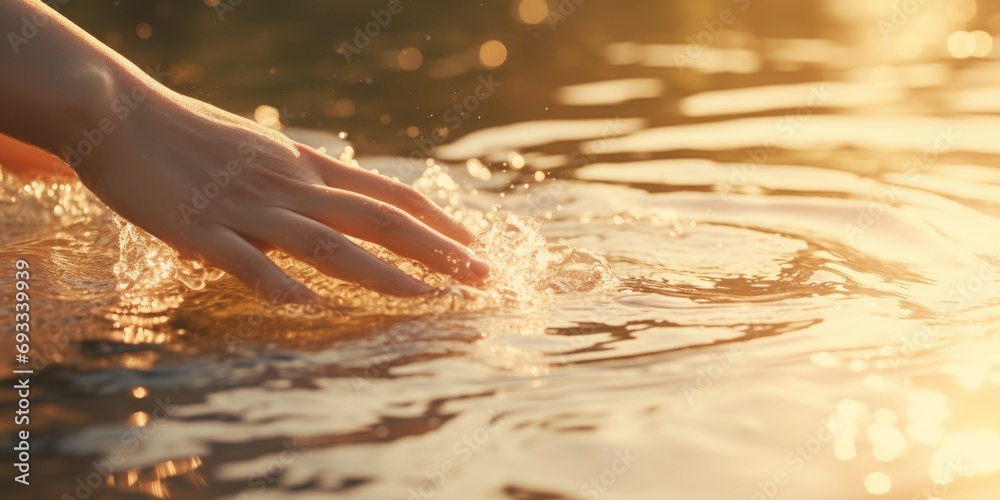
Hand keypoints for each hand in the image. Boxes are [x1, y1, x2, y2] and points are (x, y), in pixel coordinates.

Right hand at [71, 82, 489, 303]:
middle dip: (436, 251)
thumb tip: (332, 197)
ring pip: (328, 244)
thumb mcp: (261, 151)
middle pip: (377, 220)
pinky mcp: (200, 229)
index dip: (436, 222)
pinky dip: (279, 283)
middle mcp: (290, 187)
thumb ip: (298, 178)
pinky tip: (310, 306)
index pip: (387, 195)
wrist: (118, 113)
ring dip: (383, 273)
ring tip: (428, 297)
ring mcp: (248, 209)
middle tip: (482, 277)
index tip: (474, 245)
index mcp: (305, 169)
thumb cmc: (189, 136)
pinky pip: (246, 261)